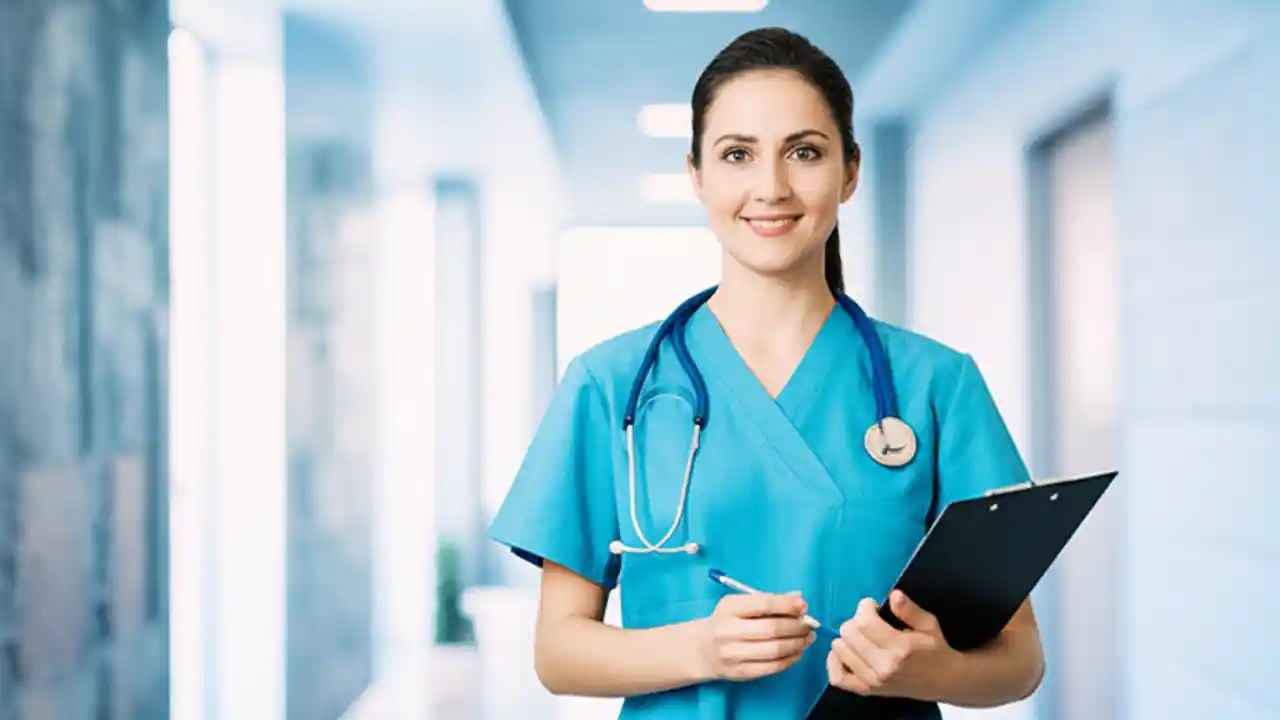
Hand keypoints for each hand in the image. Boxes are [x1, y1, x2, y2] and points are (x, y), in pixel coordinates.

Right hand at [696, 592, 816, 681]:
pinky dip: (791, 659)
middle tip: (809, 625)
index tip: (803, 605)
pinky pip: (773, 667)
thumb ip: (768, 600)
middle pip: (771, 629)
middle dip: (796, 626)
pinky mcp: (741, 673)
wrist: (704, 650)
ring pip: (775, 649)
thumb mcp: (740, 605)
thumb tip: (798, 598)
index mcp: (729, 608)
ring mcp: (734, 654)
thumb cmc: (728, 621)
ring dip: (798, 643)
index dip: (786, 604)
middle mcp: (728, 631)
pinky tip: (797, 651)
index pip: (762, 604)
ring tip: (807, 637)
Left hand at [826, 590, 960, 699]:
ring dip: (847, 637)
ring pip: (839, 649)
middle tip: (869, 621)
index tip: (873, 606)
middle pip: (849, 633)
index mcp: (900, 649)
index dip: (865, 607)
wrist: (942, 681)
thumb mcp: (929, 624)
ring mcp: (872, 681)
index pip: (865, 622)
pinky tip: (843, 651)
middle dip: (856, 620)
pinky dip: (834, 661)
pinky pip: (837, 677)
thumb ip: (910, 610)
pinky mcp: (866, 690)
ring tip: (861, 635)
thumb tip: (893, 595)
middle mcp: (883, 667)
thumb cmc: (934, 649)